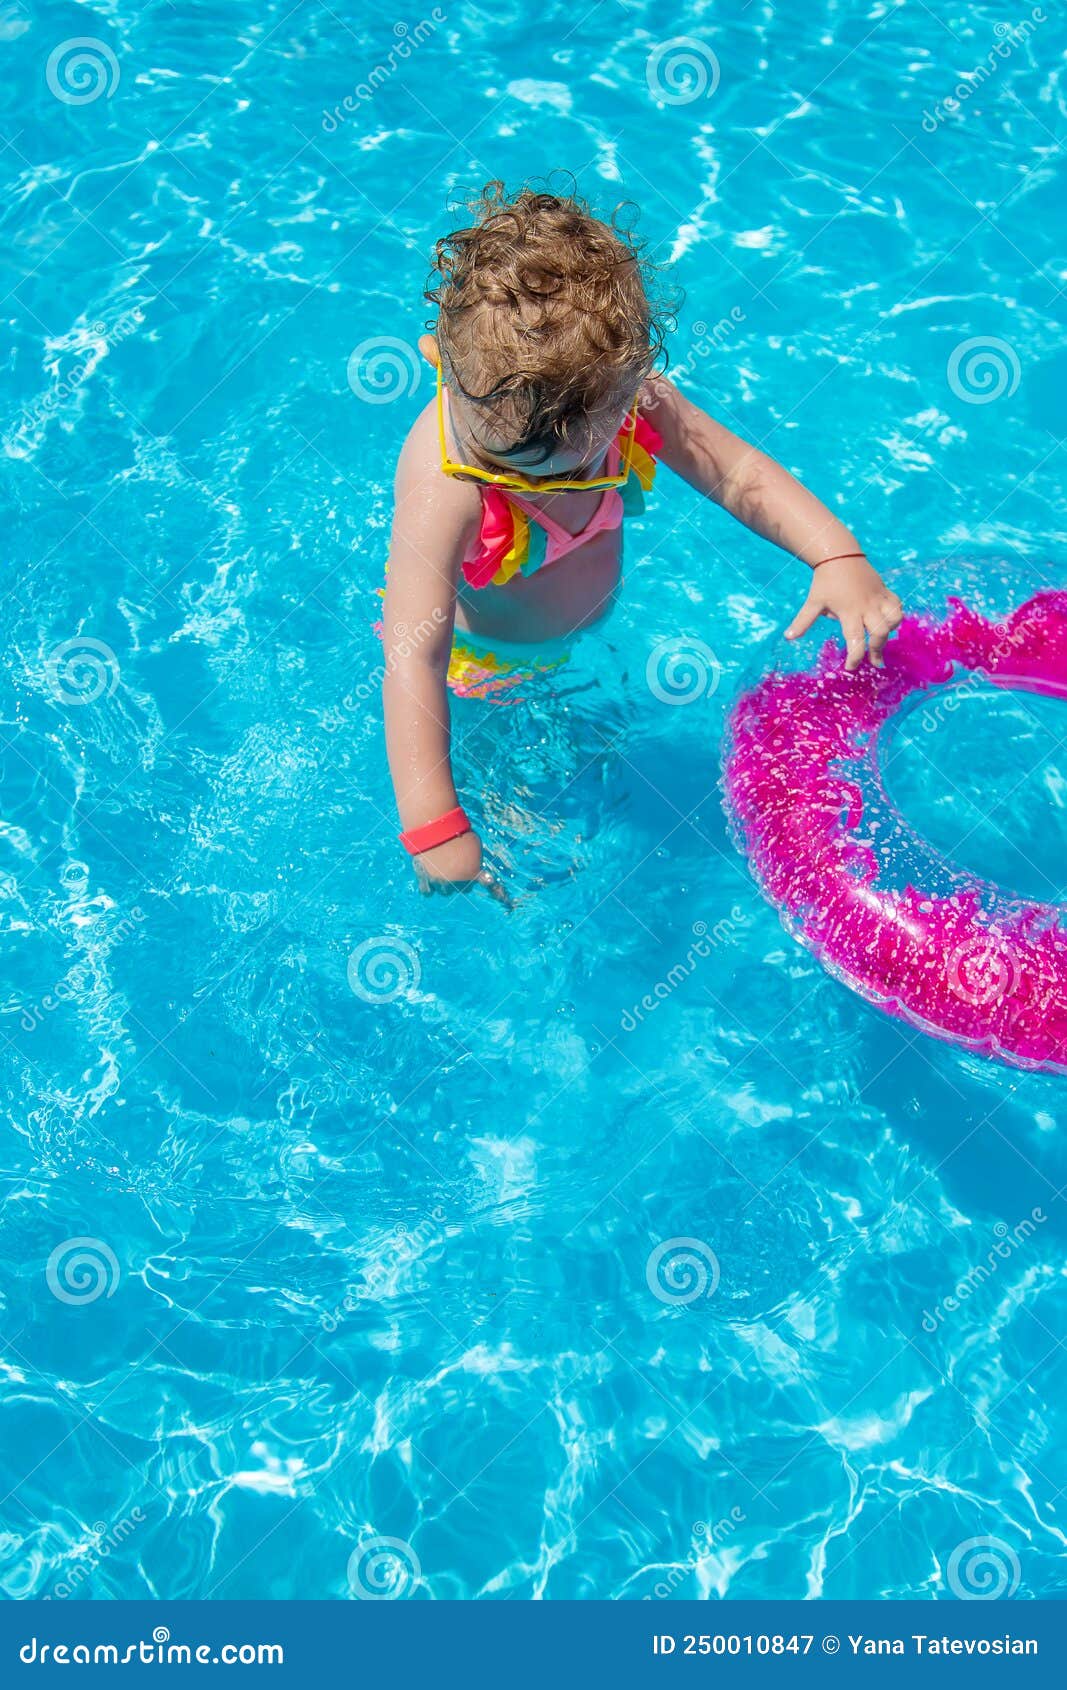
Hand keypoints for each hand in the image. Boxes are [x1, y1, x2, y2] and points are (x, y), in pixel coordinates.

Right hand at [412, 830, 511, 906]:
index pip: (489, 884)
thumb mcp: (474, 843)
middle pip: (464, 889)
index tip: (508, 902)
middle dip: (463, 881)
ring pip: (445, 891)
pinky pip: (427, 890)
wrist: (434, 828)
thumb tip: (472, 866)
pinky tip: (430, 886)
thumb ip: (474, 857)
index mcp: (473, 872)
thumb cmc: (457, 832)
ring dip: (446, 885)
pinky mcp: (424, 877)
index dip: (499, 893)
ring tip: (443, 872)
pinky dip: (429, 888)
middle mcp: (457, 880)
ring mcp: (439, 880)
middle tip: (459, 867)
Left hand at [785, 556, 903, 670]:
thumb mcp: (813, 602)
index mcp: (848, 611)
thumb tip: (788, 637)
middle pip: (879, 632)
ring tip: (881, 641)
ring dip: (890, 632)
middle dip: (877, 649)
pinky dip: (896, 617)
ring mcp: (878, 598)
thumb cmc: (825, 581)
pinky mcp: (885, 591)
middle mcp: (867, 606)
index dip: (855, 657)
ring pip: (895, 619)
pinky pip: (898, 606)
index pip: (855, 640)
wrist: (840, 554)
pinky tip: (888, 624)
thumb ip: (803, 621)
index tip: (850, 667)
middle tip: (874, 662)